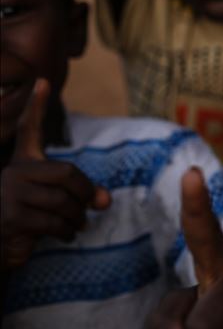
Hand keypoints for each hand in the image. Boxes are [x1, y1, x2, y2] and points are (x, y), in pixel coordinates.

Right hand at [1, 79, 109, 269]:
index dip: (36, 106)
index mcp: (23, 163)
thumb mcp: (59, 201)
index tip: (42, 81)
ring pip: (64, 201)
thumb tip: (106, 201)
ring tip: (75, 225)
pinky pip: (54, 221)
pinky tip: (65, 235)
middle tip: (91, 208)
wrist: (2, 247)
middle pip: (68, 173)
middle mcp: (13, 173)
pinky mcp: (11, 217)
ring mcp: (9, 194)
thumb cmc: (33, 219)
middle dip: (85, 193)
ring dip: (77, 217)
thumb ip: (82, 193)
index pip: (29, 130)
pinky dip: (67, 231)